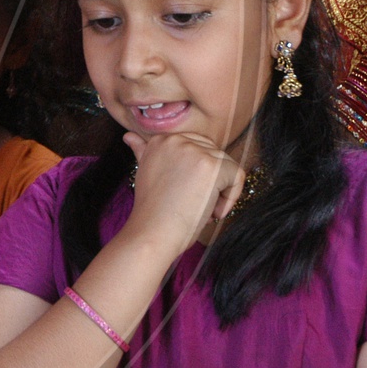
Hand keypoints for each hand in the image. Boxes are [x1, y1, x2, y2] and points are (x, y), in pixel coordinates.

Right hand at [123, 132, 242, 257]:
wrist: (152, 232)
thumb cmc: (151, 210)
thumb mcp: (145, 172)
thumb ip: (142, 151)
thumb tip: (129, 136)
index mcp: (160, 139)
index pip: (197, 147)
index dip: (196, 175)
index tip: (182, 193)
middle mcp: (177, 139)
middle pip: (214, 155)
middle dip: (210, 181)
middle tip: (192, 203)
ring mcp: (195, 151)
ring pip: (227, 167)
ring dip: (220, 192)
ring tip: (199, 208)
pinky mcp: (213, 166)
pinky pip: (237, 177)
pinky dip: (230, 198)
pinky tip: (211, 212)